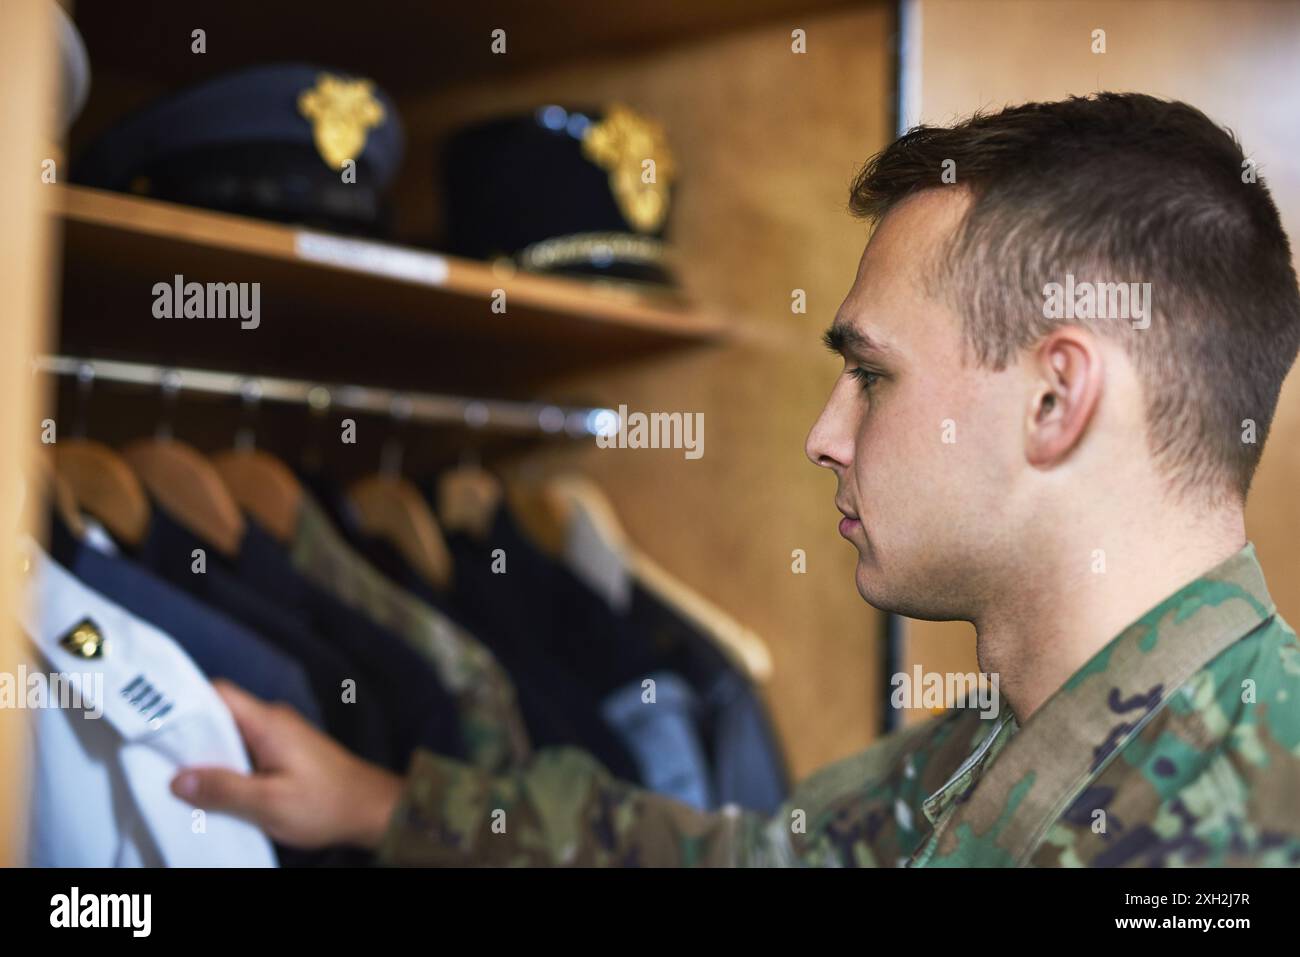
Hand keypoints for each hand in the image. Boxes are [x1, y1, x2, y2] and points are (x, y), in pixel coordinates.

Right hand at [170, 680, 404, 849]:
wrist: (371, 810)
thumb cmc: (326, 804)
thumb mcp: (269, 803)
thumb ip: (224, 789)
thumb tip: (177, 780)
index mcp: (267, 723)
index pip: (218, 693)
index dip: (183, 702)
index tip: (152, 717)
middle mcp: (272, 721)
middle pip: (219, 714)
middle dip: (188, 733)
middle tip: (154, 754)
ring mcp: (279, 736)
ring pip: (230, 735)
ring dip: (206, 753)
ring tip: (175, 774)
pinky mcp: (283, 753)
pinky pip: (244, 750)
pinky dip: (225, 764)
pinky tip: (211, 786)